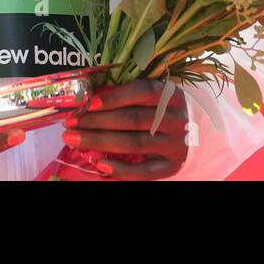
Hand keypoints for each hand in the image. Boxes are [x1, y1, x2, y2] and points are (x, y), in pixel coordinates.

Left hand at [62, 80, 190, 179]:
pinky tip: (100, 165)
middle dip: (97, 121)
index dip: (114, 96)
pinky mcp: (172, 166)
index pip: (142, 92)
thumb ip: (128, 94)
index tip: (88, 103)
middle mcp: (176, 120)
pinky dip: (121, 170)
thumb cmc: (163, 110)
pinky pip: (144, 172)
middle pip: (132, 119)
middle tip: (70, 123)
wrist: (194, 133)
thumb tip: (90, 96)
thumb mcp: (154, 96)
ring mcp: (175, 145)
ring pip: (134, 144)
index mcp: (171, 95)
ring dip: (100, 141)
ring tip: (73, 139)